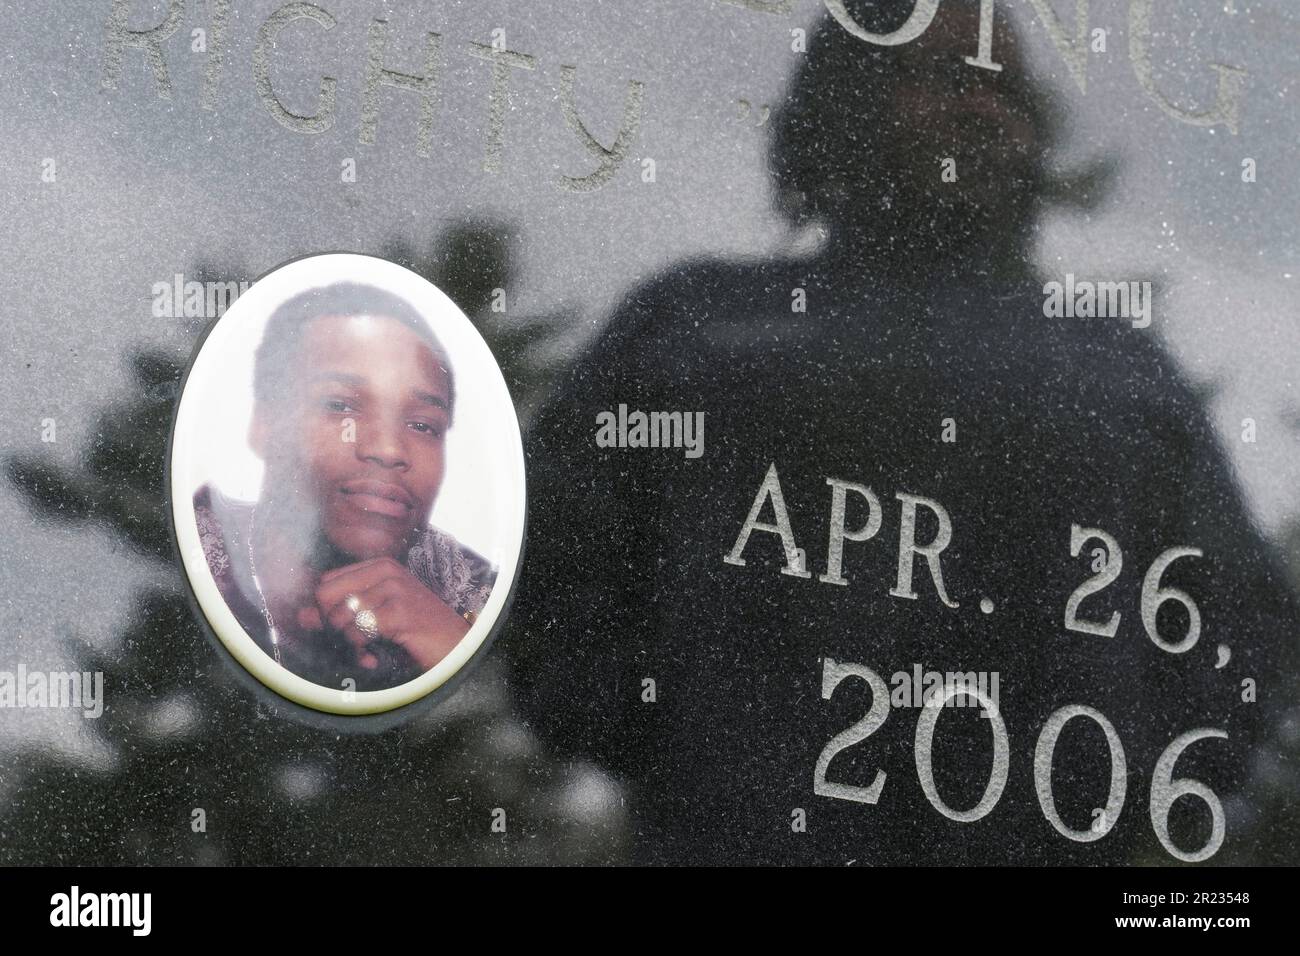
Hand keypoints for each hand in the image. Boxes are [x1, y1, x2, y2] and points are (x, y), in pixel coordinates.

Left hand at [303, 556, 471, 671]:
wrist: (457, 647)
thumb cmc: (417, 632)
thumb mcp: (375, 618)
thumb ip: (338, 615)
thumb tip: (300, 616)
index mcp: (380, 565)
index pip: (325, 582)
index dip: (324, 611)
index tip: (344, 630)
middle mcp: (386, 570)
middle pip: (325, 595)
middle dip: (331, 626)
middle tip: (352, 642)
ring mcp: (395, 588)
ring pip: (339, 617)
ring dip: (348, 644)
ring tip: (368, 652)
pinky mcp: (400, 611)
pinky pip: (357, 632)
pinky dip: (360, 651)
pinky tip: (374, 658)